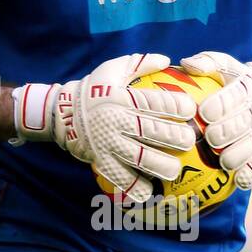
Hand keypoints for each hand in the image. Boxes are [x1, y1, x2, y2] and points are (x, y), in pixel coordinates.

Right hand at [13, 53, 196, 203]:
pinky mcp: (101, 161)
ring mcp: (108, 144)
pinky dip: (134, 187)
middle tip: (189, 141)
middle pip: (150, 132)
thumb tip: (167, 60)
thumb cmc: (93, 89)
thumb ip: (140, 64)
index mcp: (121, 97)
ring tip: (174, 169)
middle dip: (174, 137)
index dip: (174, 106)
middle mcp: (116, 121)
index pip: (152, 102)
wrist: (61, 113)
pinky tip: (149, 191)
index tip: (190, 110)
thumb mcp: (112, 69)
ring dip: (160, 165)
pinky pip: (120, 177)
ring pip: (139, 158)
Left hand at [179, 51, 251, 188]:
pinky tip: (238, 182)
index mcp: (248, 87)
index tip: (204, 113)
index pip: (237, 95)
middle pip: (245, 123)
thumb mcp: (224, 64)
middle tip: (210, 138)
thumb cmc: (232, 80)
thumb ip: (207, 62)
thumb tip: (188, 65)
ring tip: (223, 163)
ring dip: (239, 155)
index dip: (222, 104)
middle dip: (228, 131)